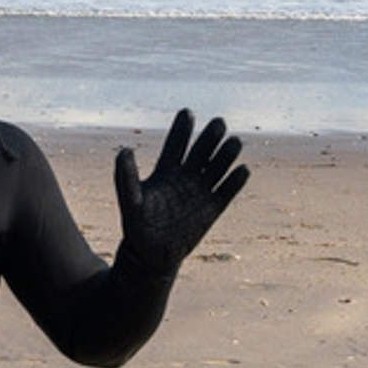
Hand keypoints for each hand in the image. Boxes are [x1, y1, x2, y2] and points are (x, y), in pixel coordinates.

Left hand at [115, 109, 248, 272]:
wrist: (151, 255)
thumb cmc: (137, 226)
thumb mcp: (130, 199)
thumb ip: (125, 176)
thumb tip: (125, 149)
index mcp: (166, 171)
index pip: (176, 144)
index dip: (182, 129)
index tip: (187, 112)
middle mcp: (186, 177)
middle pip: (201, 151)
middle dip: (210, 137)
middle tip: (219, 122)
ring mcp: (200, 192)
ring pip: (217, 167)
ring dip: (226, 154)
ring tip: (235, 141)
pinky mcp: (212, 209)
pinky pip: (227, 191)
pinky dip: (235, 181)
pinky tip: (243, 170)